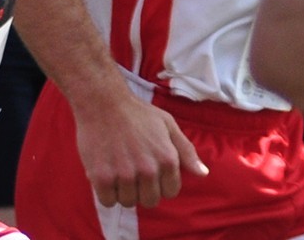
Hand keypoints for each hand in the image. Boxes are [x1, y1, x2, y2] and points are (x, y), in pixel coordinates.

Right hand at [73, 90, 206, 207]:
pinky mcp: (101, 176)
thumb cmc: (136, 112)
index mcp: (167, 159)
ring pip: (127, 202)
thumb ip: (186, 150)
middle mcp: (148, 169)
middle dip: (141, 190)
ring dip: (122, 191)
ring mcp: (124, 174)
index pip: (169, 192)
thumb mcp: (167, 124)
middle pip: (149, 201)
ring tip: (116, 171)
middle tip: (130, 171)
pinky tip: (104, 177)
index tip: (147, 171)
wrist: (101, 101)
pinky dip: (105, 193)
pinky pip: (107, 201)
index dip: (159, 183)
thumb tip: (202, 174)